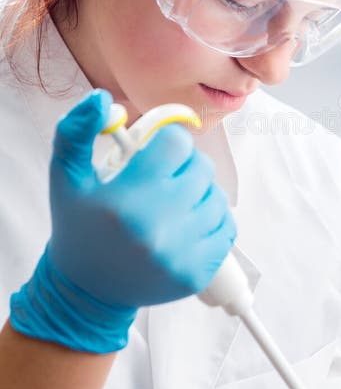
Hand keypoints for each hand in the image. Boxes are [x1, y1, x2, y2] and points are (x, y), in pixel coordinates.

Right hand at [10, 90, 235, 352]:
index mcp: (127, 197)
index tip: (153, 156)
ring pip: (216, 196)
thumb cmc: (79, 227)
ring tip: (170, 205)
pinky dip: (211, 221)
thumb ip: (77, 130)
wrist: (86, 292)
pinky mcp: (197, 272)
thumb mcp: (66, 176)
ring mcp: (181, 253)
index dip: (164, 144)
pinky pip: (226, 227)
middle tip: (160, 181)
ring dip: (198, 194)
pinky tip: (185, 224)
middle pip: (200, 167)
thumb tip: (100, 97)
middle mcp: (158, 226)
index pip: (176, 143)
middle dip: (182, 168)